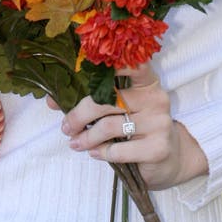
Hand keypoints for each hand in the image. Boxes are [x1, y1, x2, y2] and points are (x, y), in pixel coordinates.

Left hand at [59, 62, 208, 188]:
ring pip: (109, 126)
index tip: (87, 65)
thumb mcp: (120, 110)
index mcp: (147, 81)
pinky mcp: (157, 148)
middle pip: (108, 99)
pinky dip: (101, 152)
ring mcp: (159, 122)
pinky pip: (119, 149)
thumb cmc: (138, 128)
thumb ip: (91, 100)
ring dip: (86, 137)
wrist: (171, 159)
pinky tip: (94, 152)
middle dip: (80, 114)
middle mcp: (155, 98)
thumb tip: (51, 100)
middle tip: (66, 126)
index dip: (111, 63)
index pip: (132, 64)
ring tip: (75, 142)